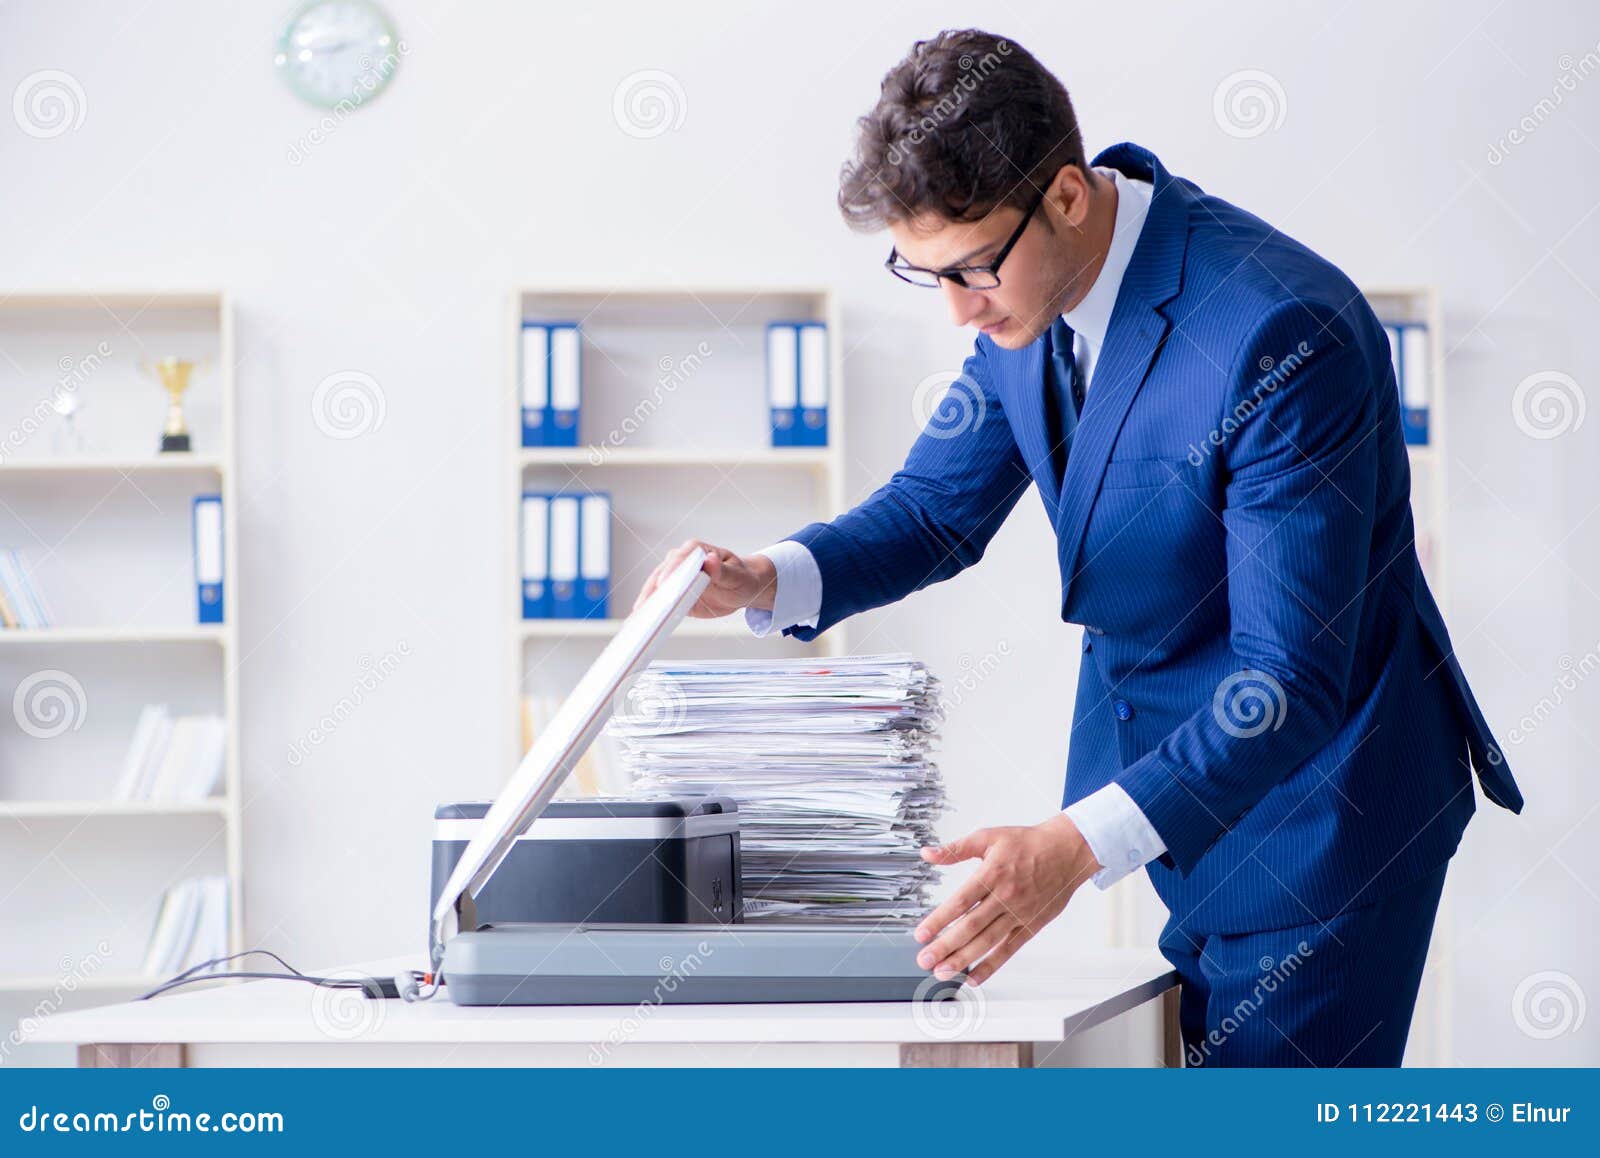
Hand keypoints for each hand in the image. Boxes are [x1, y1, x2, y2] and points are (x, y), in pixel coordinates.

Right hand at [633, 539, 776, 617]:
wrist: (742, 589)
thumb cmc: (741, 578)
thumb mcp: (737, 576)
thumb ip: (722, 571)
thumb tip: (710, 561)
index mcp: (696, 550)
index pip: (679, 559)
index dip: (671, 572)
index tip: (665, 585)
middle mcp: (681, 561)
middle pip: (661, 575)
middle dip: (652, 592)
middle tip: (645, 609)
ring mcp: (674, 578)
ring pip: (655, 589)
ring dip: (645, 605)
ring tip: (636, 622)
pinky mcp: (673, 595)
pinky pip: (659, 603)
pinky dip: (650, 613)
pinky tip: (642, 625)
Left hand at [913, 813, 1101, 985]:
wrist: (1066, 851)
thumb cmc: (1028, 843)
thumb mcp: (988, 837)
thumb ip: (955, 849)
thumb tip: (927, 853)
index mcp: (991, 874)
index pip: (960, 902)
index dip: (938, 920)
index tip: (920, 934)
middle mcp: (1005, 897)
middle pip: (970, 927)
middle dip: (945, 946)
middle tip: (925, 960)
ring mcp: (1018, 914)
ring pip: (987, 942)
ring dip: (963, 960)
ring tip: (942, 972)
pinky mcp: (1030, 926)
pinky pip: (1009, 950)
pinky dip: (991, 966)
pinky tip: (974, 977)